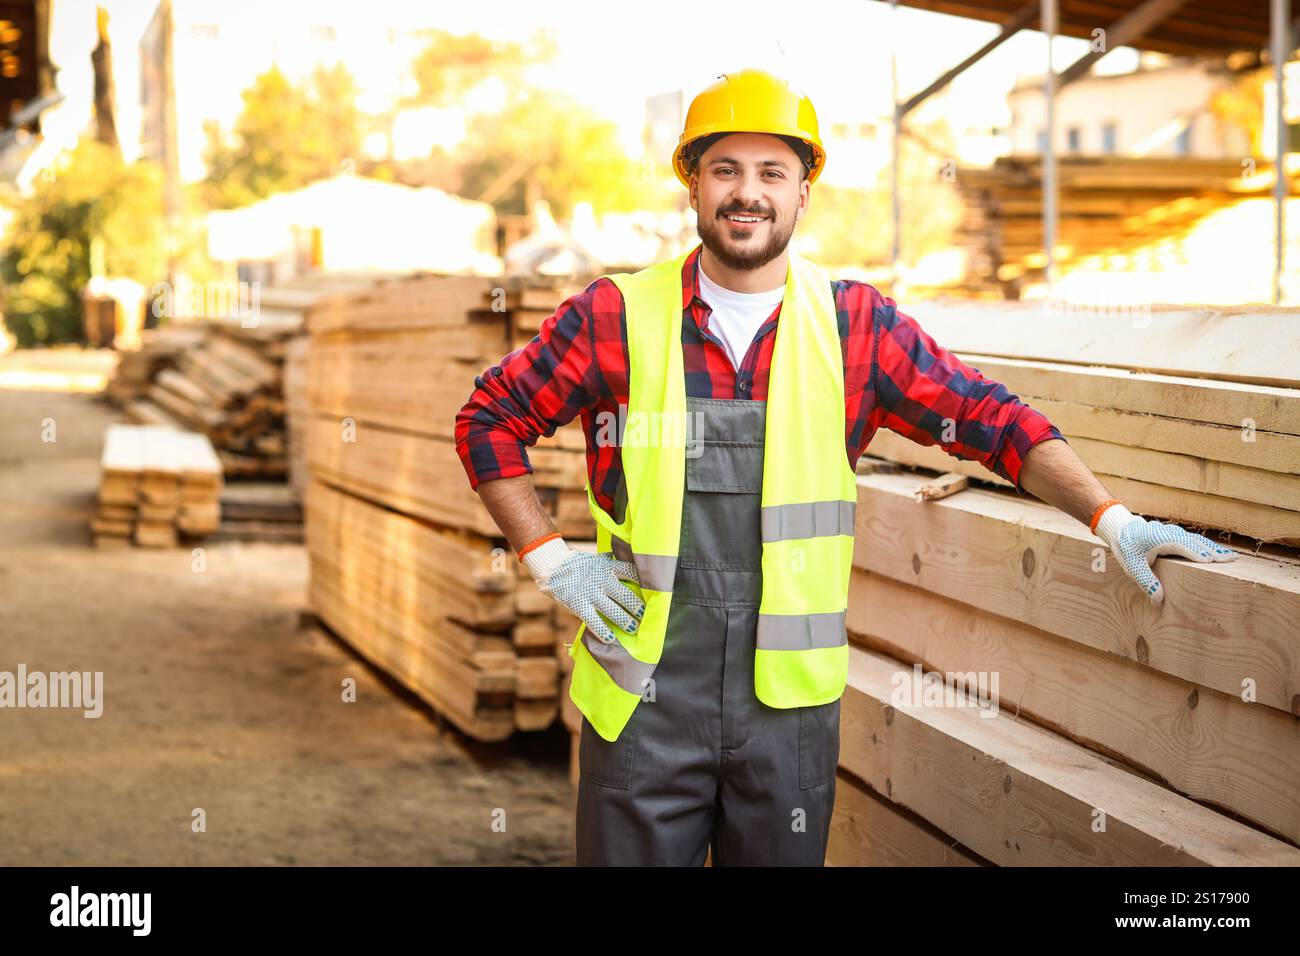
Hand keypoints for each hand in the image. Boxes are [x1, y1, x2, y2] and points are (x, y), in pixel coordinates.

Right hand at [521, 537, 644, 642]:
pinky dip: (603, 631)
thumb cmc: (579, 565)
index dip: (645, 583)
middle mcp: (602, 580)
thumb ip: (611, 563)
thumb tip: (631, 561)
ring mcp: (591, 593)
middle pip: (626, 595)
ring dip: (625, 621)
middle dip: (638, 608)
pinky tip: (612, 639)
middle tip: (647, 617)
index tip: (655, 592)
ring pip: (613, 610)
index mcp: (608, 567)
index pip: (632, 572)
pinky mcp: (579, 605)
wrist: (552, 566)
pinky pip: (594, 621)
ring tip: (634, 629)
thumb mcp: (597, 560)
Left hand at [1094, 503, 1235, 604]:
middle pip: (1197, 541)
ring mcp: (1174, 532)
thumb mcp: (1132, 566)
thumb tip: (1159, 600)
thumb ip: (1145, 582)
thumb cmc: (1126, 547)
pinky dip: (1206, 545)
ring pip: (1198, 539)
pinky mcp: (1175, 534)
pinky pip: (1194, 540)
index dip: (1197, 553)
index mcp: (1162, 539)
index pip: (1184, 546)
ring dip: (1214, 547)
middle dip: (1214, 550)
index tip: (1212, 561)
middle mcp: (1171, 533)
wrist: (1120, 528)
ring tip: (1231, 557)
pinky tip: (1216, 552)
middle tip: (1232, 560)